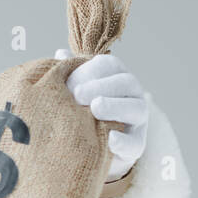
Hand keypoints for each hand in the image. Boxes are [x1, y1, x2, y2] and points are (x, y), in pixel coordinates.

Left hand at [58, 48, 147, 178]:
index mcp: (115, 75)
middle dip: (102, 86)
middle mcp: (131, 93)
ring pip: (136, 108)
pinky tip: (110, 139)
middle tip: (78, 95)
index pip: (108, 65)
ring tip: (95, 109)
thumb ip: (69, 73)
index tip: (71, 84)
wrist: (90, 143)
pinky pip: (135, 143)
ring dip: (115, 107)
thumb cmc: (80, 107)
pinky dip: (124, 142)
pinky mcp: (136, 143)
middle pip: (125, 82)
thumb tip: (60, 54)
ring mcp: (137, 118)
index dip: (90, 71)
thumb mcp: (74, 89)